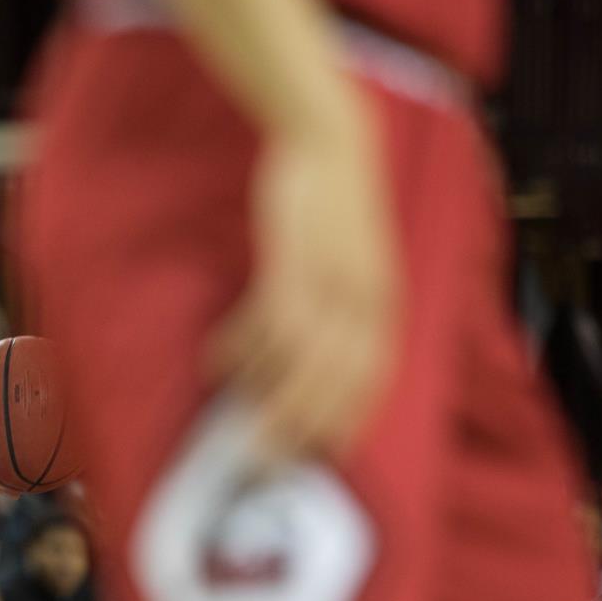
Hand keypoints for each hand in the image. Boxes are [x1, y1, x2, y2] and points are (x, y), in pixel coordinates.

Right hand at [211, 125, 397, 459]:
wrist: (330, 139)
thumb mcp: (354, 261)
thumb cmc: (334, 205)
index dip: (347, 420)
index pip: (371, 380)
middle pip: (334, 384)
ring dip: (267, 403)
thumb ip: (344, 306)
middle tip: (265, 461)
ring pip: (300, 364)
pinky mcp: (294, 262)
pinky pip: (268, 323)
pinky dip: (241, 350)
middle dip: (300, 429)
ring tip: (238, 431)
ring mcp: (330, 283)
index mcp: (384, 304)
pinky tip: (217, 364)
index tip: (321, 455)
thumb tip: (309, 357)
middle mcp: (365, 300)